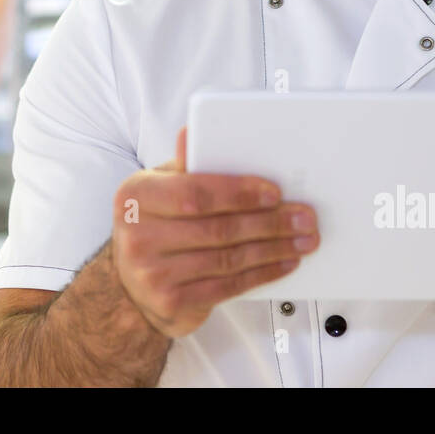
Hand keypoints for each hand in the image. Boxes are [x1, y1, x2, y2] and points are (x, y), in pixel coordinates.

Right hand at [109, 126, 319, 337]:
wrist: (131, 287)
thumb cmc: (153, 227)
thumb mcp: (160, 189)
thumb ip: (184, 166)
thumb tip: (191, 131)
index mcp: (136, 196)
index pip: (194, 192)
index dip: (238, 193)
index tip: (274, 193)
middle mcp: (138, 235)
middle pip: (218, 228)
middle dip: (269, 222)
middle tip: (303, 217)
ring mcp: (153, 273)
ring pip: (228, 258)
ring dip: (273, 249)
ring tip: (303, 240)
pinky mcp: (172, 302)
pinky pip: (228, 286)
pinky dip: (262, 273)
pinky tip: (283, 262)